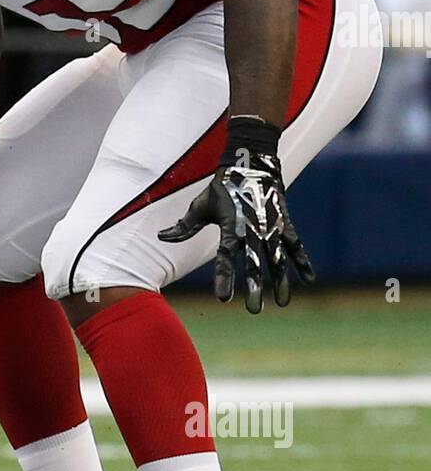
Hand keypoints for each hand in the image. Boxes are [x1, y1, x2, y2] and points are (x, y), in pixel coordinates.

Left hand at [158, 120, 314, 313]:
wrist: (250, 160)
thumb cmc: (221, 185)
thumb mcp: (201, 205)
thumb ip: (184, 226)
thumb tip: (161, 237)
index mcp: (230, 227)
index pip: (225, 258)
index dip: (223, 278)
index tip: (222, 298)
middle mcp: (253, 228)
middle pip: (255, 264)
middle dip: (255, 288)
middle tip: (254, 310)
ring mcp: (271, 225)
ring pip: (279, 258)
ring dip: (282, 281)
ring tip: (283, 303)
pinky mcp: (284, 221)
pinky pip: (295, 244)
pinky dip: (303, 261)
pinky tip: (309, 280)